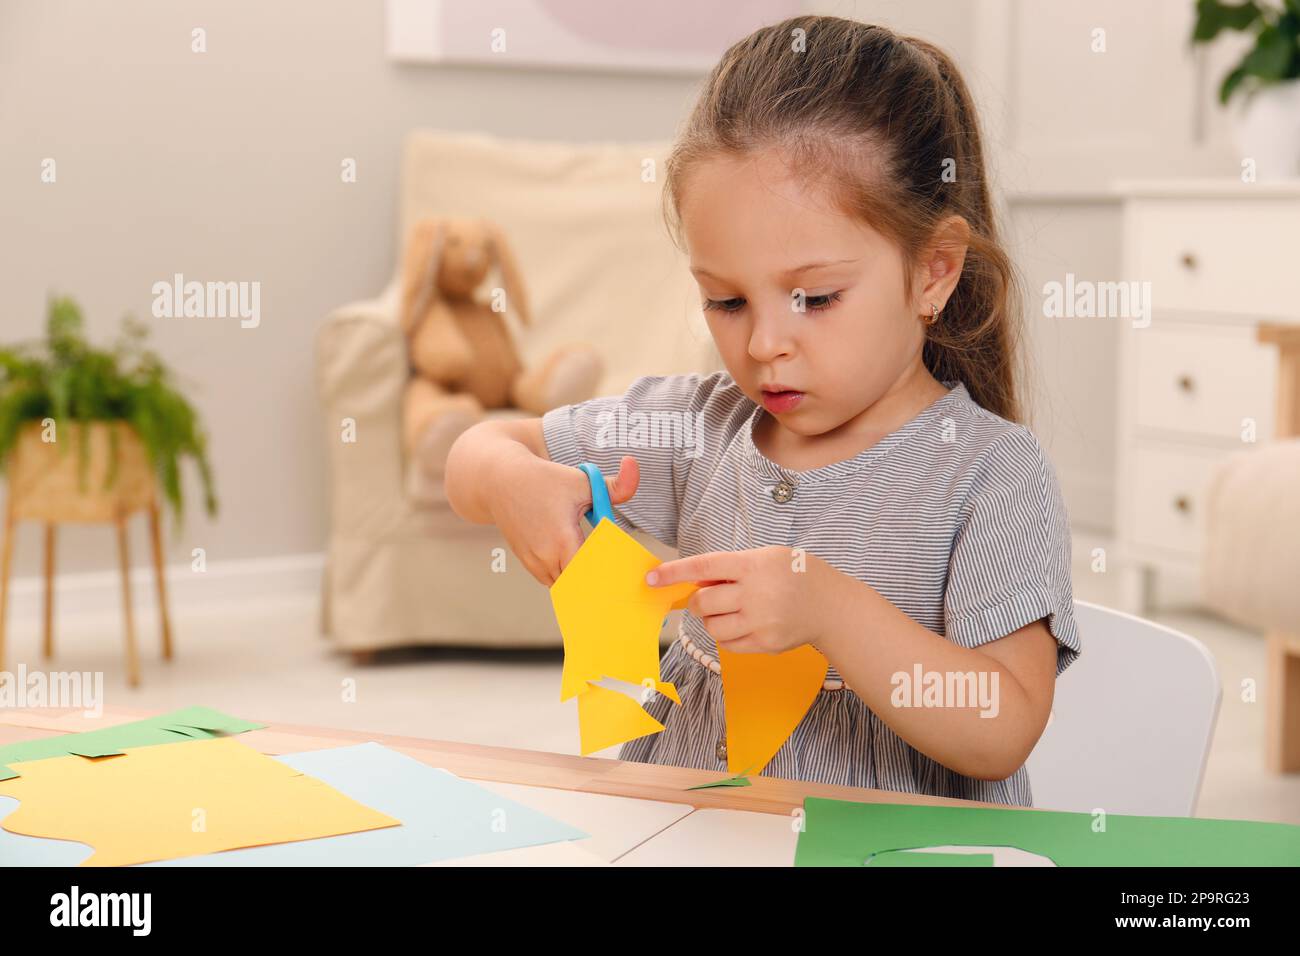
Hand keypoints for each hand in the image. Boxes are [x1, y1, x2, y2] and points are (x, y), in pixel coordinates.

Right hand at [490, 453, 642, 586]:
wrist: (499, 480)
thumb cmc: (543, 479)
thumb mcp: (582, 480)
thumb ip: (615, 484)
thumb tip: (634, 465)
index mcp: (562, 540)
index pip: (592, 575)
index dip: (608, 574)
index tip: (622, 571)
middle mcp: (545, 556)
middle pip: (580, 584)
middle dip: (596, 578)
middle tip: (616, 575)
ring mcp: (533, 562)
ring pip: (565, 584)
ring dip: (579, 577)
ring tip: (597, 569)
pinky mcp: (526, 562)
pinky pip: (551, 579)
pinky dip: (565, 574)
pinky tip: (577, 563)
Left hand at [646, 546, 835, 653]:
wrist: (831, 605)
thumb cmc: (795, 575)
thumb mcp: (766, 557)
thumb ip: (731, 568)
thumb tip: (696, 582)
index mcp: (753, 565)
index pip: (703, 566)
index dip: (673, 572)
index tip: (651, 578)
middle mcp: (755, 593)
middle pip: (703, 602)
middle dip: (699, 601)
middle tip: (711, 598)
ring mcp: (760, 621)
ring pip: (712, 625)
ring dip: (713, 619)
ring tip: (733, 610)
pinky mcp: (765, 643)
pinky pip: (728, 644)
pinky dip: (727, 635)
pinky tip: (745, 624)